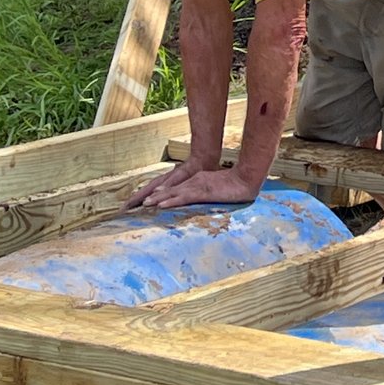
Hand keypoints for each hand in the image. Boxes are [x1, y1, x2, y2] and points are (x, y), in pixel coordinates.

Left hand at [133, 159, 263, 210]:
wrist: (246, 180)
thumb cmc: (234, 187)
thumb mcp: (216, 191)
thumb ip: (206, 195)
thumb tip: (198, 203)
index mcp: (195, 182)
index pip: (173, 190)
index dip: (158, 195)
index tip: (145, 202)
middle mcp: (193, 182)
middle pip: (169, 190)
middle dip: (152, 197)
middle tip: (137, 204)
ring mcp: (197, 186)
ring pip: (173, 193)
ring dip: (158, 199)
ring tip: (144, 204)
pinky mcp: (202, 191)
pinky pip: (183, 197)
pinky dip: (171, 200)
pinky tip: (161, 204)